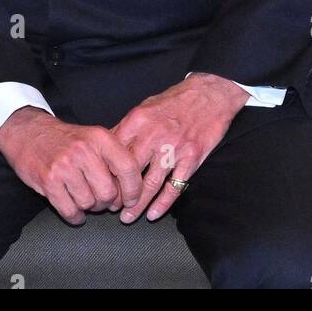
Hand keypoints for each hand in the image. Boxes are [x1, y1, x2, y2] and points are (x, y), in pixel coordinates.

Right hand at [0, 107, 143, 223]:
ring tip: (84, 198)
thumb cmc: (67, 140)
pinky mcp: (48, 182)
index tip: (132, 200)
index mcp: (100, 138)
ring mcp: (64, 167)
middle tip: (102, 200)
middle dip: (107, 202)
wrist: (30, 134)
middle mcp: (84, 151)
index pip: (127, 167)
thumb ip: (114, 158)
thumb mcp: (94, 138)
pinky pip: (69, 211)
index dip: (134, 189)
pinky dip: (75, 216)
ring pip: (89, 203)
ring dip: (89, 207)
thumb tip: (132, 189)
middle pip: (108, 192)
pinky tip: (75, 210)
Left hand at [112, 72, 249, 222]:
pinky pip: (174, 186)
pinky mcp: (192, 157)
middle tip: (110, 207)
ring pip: (150, 184)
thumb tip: (108, 147)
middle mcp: (154, 135)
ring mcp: (174, 148)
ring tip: (128, 217)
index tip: (100, 186)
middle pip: (129, 173)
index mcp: (138, 121)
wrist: (211, 93)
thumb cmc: (176, 100)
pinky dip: (163, 204)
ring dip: (137, 205)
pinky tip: (153, 214)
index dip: (105, 174)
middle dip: (118, 194)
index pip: (114, 153)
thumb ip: (127, 127)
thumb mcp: (146, 106)